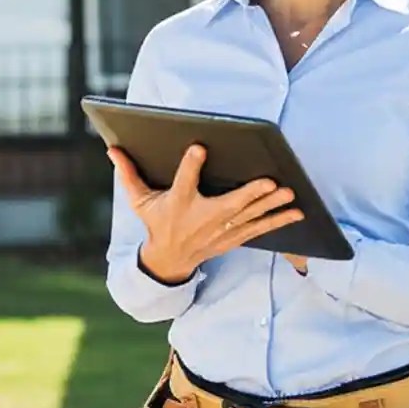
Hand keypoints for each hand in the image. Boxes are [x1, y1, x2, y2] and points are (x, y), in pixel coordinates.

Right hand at [109, 144, 303, 283]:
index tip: (198, 148)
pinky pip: (258, 229)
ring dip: (271, 207)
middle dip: (250, 194)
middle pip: (228, 205)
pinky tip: (296, 212)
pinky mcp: (232, 238)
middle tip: (271, 181)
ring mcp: (220, 231)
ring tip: (290, 194)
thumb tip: (113, 150)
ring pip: (249, 217)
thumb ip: (128, 174)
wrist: (169, 259)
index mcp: (178, 203)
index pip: (183, 182)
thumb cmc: (157, 221)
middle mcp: (201, 219)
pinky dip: (277, 222)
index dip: (190, 165)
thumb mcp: (139, 200)